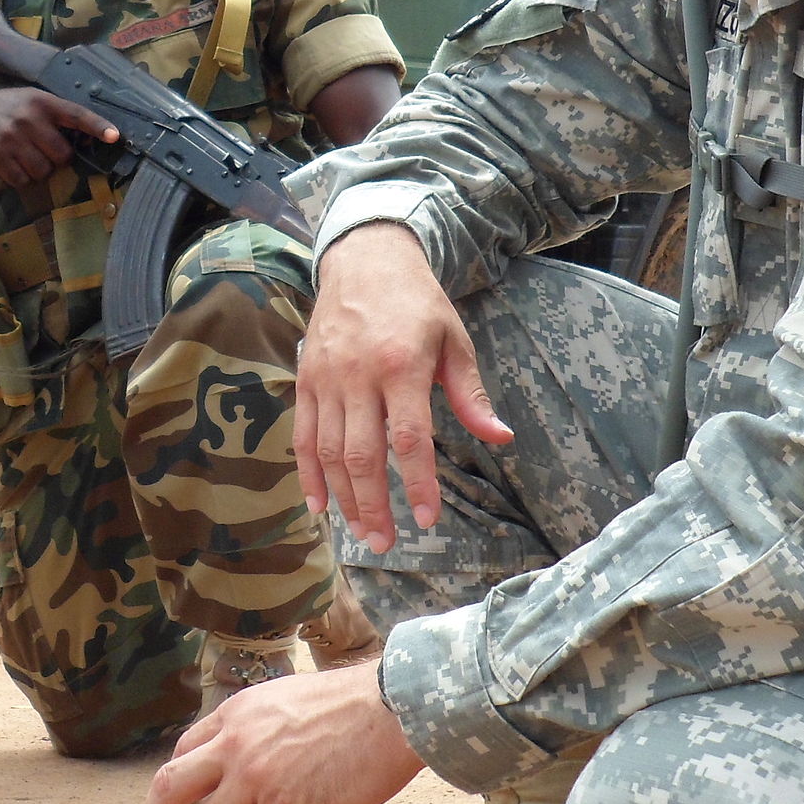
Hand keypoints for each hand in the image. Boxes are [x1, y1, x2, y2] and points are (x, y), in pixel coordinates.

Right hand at [0, 88, 118, 186]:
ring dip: (37, 171)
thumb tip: (91, 137)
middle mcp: (28, 118)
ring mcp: (11, 138)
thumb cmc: (10, 110)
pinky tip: (11, 163)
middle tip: (43, 151)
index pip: (76, 115)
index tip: (114, 136)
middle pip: (62, 155)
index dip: (97, 126)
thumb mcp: (33, 101)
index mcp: (43, 102)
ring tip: (24, 156)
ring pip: (43, 172)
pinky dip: (20, 178)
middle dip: (56, 159)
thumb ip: (57, 115)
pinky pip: (22, 180)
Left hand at [140, 661, 424, 803]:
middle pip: (171, 786)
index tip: (184, 801)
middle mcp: (236, 744)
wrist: (390, 710)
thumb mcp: (287, 696)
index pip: (185, 750)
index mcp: (236, 712)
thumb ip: (260, 724)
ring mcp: (257, 779)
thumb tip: (256, 752)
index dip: (181, 781)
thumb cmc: (354, 703)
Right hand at [295, 223, 511, 552]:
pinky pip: (303, 435)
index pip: (408, 438)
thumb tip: (500, 437)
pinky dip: (308, 473)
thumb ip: (470, 395)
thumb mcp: (453, 340)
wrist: (364, 260)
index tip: (426, 518)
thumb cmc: (416, 303)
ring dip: (343, 498)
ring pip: (329, 451)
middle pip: (362, 454)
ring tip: (360, 532)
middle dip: (373, 504)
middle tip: (385, 543)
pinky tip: (319, 505)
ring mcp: (326, 379)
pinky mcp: (306, 380)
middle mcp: (358, 375)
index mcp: (401, 365)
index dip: (416, 482)